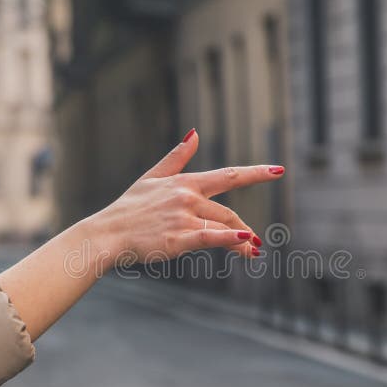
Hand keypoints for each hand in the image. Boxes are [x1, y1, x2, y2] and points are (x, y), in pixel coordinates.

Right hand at [87, 129, 284, 263]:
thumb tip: (195, 134)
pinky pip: (209, 237)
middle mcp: (188, 197)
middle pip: (228, 213)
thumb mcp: (152, 177)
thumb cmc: (128, 208)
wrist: (107, 234)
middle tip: (257, 244)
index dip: (256, 173)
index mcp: (185, 182)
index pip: (228, 175)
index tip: (279, 171)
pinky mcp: (178, 238)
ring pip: (223, 228)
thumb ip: (177, 158)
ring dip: (242, 241)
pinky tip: (245, 241)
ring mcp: (183, 217)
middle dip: (244, 229)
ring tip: (252, 253)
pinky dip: (229, 238)